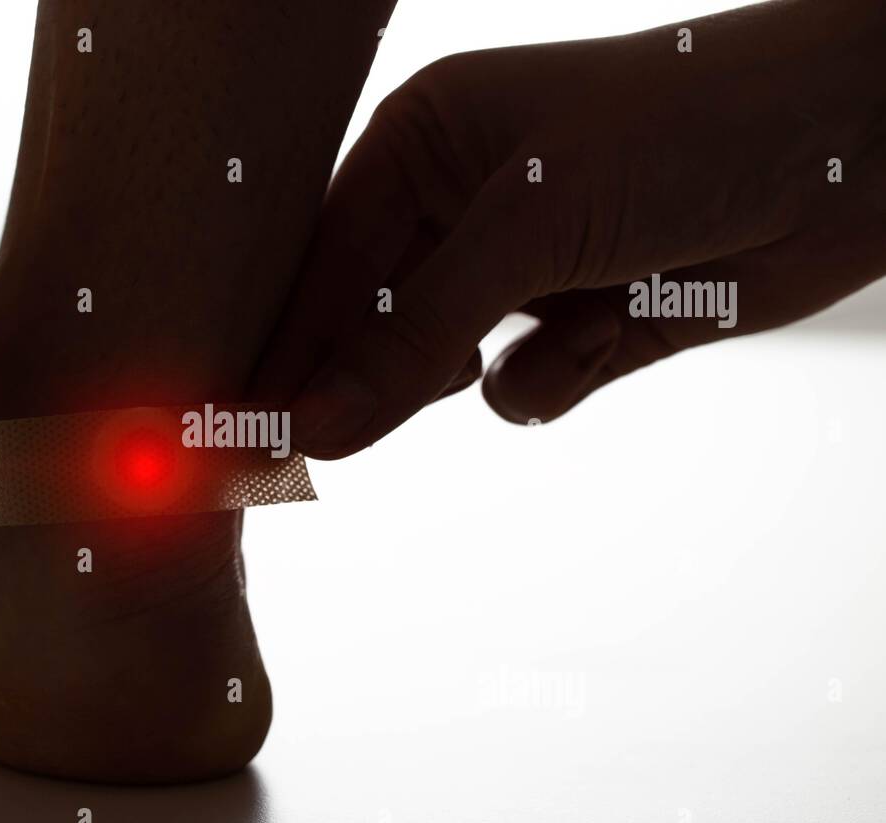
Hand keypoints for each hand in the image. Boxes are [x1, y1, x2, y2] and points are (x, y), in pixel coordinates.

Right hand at [253, 0, 885, 457]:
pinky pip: (521, 388)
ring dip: (481, 374)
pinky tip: (610, 336)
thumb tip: (314, 424)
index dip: (282, 347)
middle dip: (369, 379)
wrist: (856, 147)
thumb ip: (412, 334)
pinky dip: (557, 378)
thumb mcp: (531, 225)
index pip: (319, 266)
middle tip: (310, 450)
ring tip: (546, 330)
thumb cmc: (685, 132)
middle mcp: (458, 207)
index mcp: (422, 145)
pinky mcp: (577, 322)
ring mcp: (517, 270)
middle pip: (369, 325)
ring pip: (439, 370)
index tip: (237, 428)